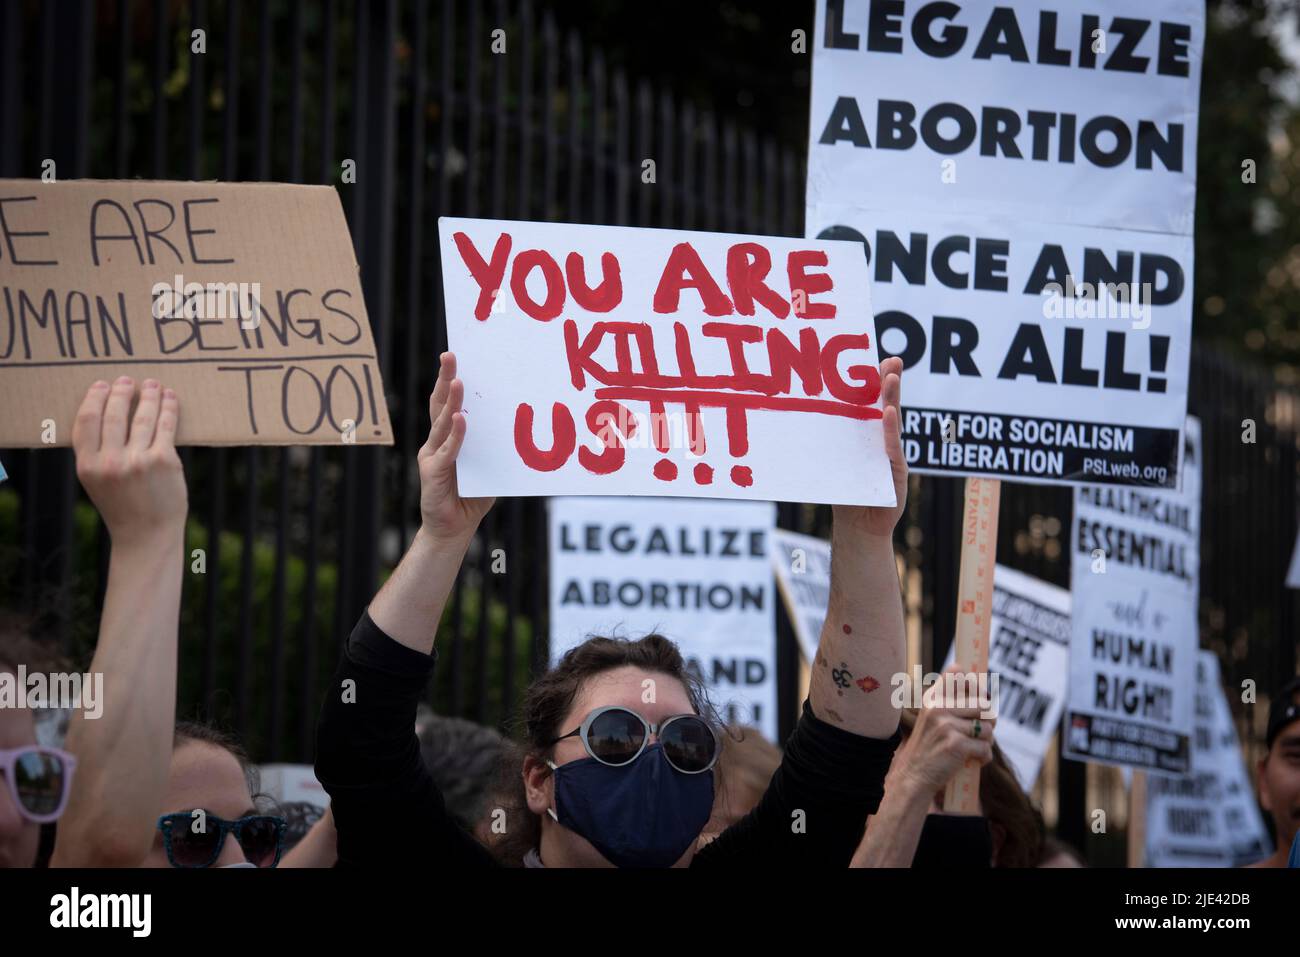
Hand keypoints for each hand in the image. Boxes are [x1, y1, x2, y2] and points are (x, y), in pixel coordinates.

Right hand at [73, 377, 186, 548]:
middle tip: (128, 380)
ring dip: (149, 395)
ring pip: (142, 417)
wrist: (147, 535)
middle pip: (114, 414)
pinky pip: (166, 426)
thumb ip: (96, 453)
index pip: (86, 420)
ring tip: (153, 384)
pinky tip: (170, 398)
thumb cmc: (123, 506)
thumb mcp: (96, 481)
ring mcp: (138, 461)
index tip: (102, 385)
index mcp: (87, 465)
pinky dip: (168, 408)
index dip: (94, 398)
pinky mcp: (164, 461)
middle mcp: (110, 462)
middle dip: (121, 392)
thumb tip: (105, 413)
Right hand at [417, 352, 493, 542]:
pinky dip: (456, 434)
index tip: (456, 356)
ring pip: (441, 422)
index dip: (450, 379)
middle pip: (439, 404)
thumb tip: (516, 419)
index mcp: (448, 436)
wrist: (453, 529)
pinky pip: (448, 450)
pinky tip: (461, 419)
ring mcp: (432, 455)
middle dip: (445, 378)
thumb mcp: (487, 464)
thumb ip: (493, 444)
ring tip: (458, 381)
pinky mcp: (432, 472)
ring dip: (451, 401)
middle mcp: (436, 441)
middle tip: (450, 356)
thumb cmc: (472, 495)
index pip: (447, 402)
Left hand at [832, 356, 906, 539]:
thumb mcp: (834, 459)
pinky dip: (890, 428)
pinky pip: (892, 444)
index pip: (873, 401)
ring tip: (892, 376)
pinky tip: (888, 411)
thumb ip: (829, 440)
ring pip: (893, 419)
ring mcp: (891, 451)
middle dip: (889, 380)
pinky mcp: (896, 468)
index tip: (875, 357)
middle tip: (891, 359)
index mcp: (869, 433)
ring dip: (893, 397)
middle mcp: (883, 438)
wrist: (860, 523)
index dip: (876, 380)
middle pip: (887, 404)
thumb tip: (798, 414)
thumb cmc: (846, 490)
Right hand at [893, 666, 995, 797]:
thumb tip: (987, 697)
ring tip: (973, 748)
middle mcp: (938, 707)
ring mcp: (947, 726)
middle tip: (978, 732)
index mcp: (932, 698)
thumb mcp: (932, 719)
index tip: (976, 698)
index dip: (974, 684)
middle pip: (984, 704)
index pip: (957, 672)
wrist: (913, 776)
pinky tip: (972, 761)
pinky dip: (983, 757)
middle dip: (988, 720)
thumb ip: (952, 704)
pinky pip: (986, 748)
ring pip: (988, 728)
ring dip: (986, 741)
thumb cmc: (928, 748)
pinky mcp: (957, 745)